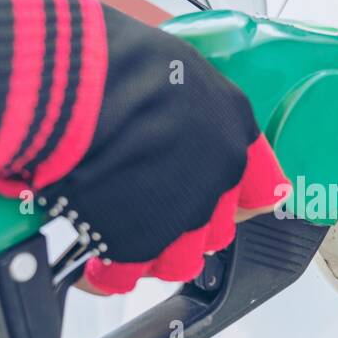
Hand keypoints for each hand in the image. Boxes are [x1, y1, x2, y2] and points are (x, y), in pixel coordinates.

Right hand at [0, 0, 287, 293]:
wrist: (75, 86)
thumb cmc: (115, 61)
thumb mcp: (172, 66)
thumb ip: (183, 104)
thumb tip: (163, 112)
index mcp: (233, 130)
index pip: (263, 185)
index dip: (244, 199)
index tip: (235, 204)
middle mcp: (217, 178)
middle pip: (217, 229)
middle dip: (188, 227)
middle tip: (153, 209)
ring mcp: (181, 216)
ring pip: (178, 261)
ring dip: (151, 254)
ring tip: (118, 237)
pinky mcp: (137, 244)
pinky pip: (124, 275)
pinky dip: (105, 275)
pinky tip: (91, 264)